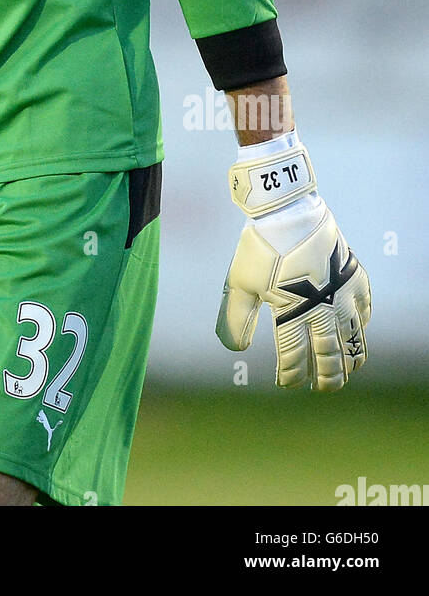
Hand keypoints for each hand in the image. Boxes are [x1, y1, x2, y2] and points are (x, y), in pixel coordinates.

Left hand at [216, 136, 370, 389]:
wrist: (289, 211)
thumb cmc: (261, 248)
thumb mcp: (239, 283)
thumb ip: (235, 319)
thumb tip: (234, 350)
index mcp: (293, 314)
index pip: (294, 360)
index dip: (290, 377)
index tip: (286, 384)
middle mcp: (325, 311)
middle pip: (331, 360)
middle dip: (326, 378)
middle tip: (320, 387)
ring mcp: (345, 297)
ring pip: (355, 343)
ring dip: (349, 361)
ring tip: (343, 371)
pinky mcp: (357, 281)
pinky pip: (365, 316)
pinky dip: (360, 331)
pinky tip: (353, 335)